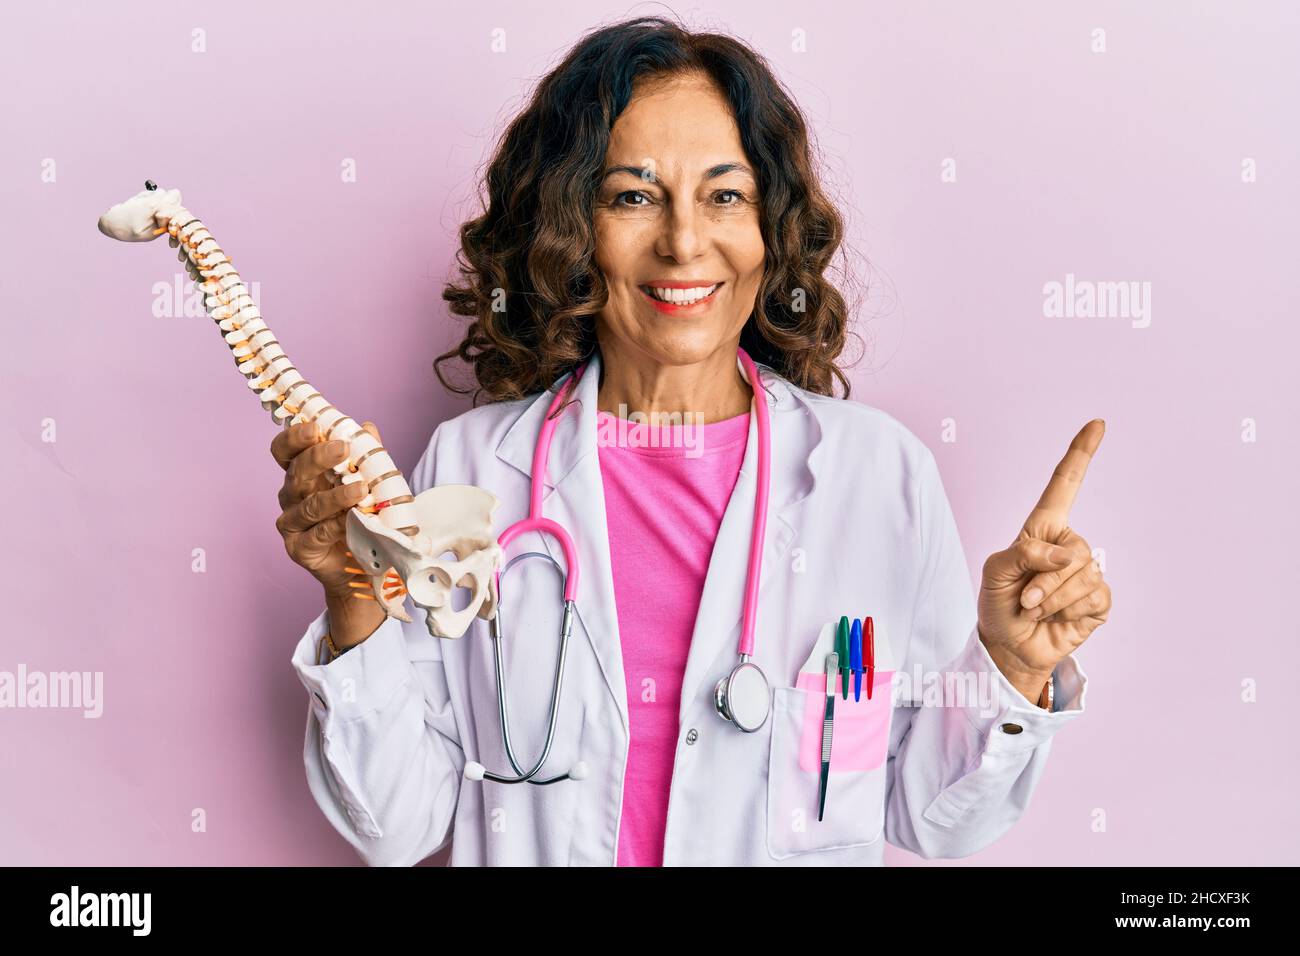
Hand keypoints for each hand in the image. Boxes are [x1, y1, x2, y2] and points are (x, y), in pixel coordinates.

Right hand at [270, 419, 381, 595]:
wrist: (365, 564)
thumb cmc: (362, 516)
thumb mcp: (368, 482)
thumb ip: (366, 456)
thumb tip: (367, 428)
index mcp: (303, 475)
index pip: (286, 451)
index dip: (294, 438)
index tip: (314, 427)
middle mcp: (292, 496)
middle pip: (295, 473)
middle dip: (318, 457)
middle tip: (342, 448)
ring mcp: (293, 523)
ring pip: (309, 505)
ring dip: (335, 496)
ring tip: (360, 489)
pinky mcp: (299, 548)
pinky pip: (318, 533)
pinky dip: (337, 525)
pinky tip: (354, 519)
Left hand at [977, 419, 1111, 702]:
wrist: (1009, 645)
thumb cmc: (999, 602)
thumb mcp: (996, 571)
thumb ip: (1025, 554)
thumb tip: (1066, 557)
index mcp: (1043, 530)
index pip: (1064, 486)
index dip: (1080, 454)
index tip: (1097, 424)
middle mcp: (1069, 546)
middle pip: (1071, 552)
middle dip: (1043, 581)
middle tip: (1024, 599)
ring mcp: (1087, 572)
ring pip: (1081, 577)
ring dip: (1051, 599)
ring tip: (1035, 609)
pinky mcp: (1099, 600)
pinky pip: (1093, 597)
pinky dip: (1068, 612)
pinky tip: (1058, 618)